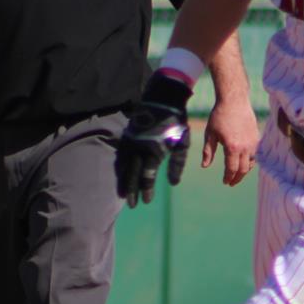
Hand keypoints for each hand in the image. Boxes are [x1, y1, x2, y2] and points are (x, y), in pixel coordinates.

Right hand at [115, 72, 192, 207]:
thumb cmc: (176, 122)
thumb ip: (177, 164)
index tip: (146, 201)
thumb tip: (173, 183)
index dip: (146, 190)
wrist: (162, 99)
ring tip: (124, 194)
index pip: (147, 177)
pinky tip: (122, 175)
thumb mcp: (182, 143)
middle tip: (132, 204)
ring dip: (124, 181)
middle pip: (133, 175)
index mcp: (153, 151)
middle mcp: (139, 148)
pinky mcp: (127, 136)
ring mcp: (131, 142)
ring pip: (124, 166)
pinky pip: (121, 156)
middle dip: (132, 190)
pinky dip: (121, 168)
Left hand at [201, 95, 258, 186]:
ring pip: (251, 163)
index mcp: (232, 147)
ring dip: (244, 171)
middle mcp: (245, 147)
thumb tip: (204, 166)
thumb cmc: (219, 116)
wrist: (234, 101)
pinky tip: (244, 162)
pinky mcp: (256, 138)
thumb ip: (208, 151)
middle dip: (237, 178)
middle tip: (231, 183)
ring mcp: (253, 143)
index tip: (225, 182)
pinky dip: (250, 162)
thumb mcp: (210, 134)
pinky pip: (255, 155)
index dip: (228, 177)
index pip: (232, 169)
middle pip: (243, 170)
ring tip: (237, 174)